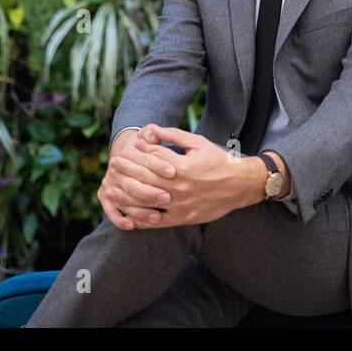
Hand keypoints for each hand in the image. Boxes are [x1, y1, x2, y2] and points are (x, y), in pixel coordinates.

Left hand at [104, 125, 254, 229]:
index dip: (139, 151)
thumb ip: (174, 135)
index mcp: (183, 166)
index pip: (153, 157)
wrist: (240, 185)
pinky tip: (127, 215)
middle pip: (145, 177)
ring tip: (111, 189)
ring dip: (126, 195)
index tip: (127, 147)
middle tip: (113, 163)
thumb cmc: (218, 161)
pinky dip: (141, 219)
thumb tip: (152, 129)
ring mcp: (180, 205)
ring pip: (147, 201)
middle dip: (127, 170)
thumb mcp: (198, 143)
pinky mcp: (182, 219)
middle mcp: (179, 187)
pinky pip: (157, 222)